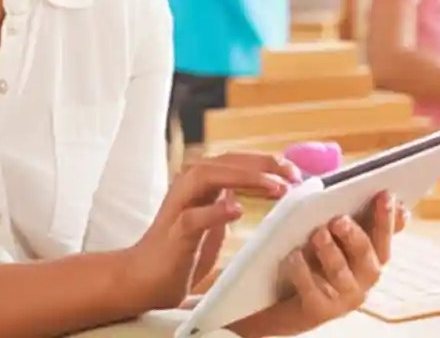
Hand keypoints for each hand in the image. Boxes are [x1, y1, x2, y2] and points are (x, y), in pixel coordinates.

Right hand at [119, 153, 300, 312]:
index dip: (267, 162)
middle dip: (263, 164)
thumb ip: (230, 203)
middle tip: (292, 174)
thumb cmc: (181, 251)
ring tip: (275, 187)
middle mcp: (187, 185)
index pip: (237, 161)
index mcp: (200, 182)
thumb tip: (267, 190)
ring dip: (245, 178)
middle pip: (227, 161)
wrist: (144, 279)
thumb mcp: (214, 223)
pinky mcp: (173, 231)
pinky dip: (215, 211)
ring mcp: (178, 205)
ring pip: (209, 177)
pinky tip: (237, 210)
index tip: (295, 171)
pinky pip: (194, 216)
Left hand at [226, 192, 400, 337]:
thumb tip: (393, 202)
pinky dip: (302, 271)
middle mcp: (364, 279)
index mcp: (373, 257)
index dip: (387, 218)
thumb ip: (361, 219)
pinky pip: (311, 290)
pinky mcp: (319, 309)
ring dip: (330, 252)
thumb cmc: (320, 259)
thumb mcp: (340, 238)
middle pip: (367, 256)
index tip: (385, 194)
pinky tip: (294, 255)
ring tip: (317, 234)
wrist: (293, 300)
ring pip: (340, 273)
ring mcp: (343, 297)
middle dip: (355, 236)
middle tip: (339, 219)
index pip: (386, 236)